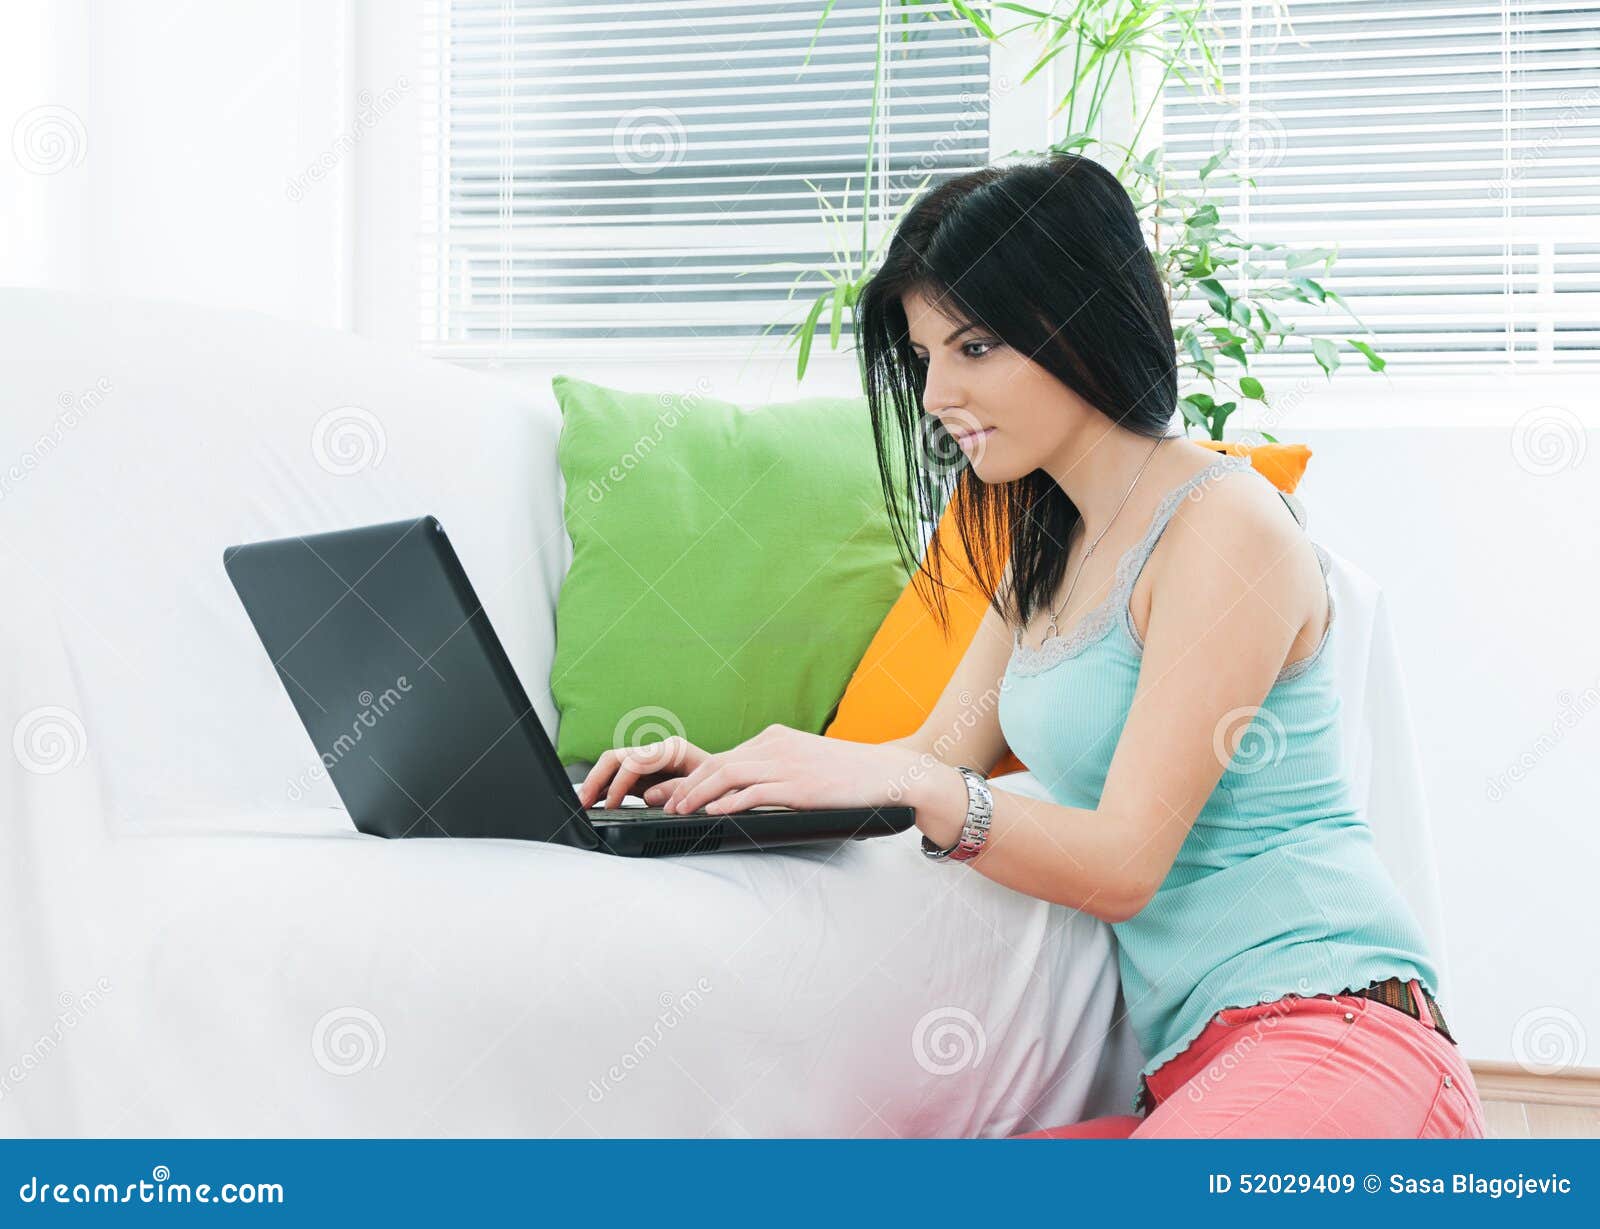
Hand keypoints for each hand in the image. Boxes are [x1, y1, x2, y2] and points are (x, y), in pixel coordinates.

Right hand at [576, 735, 710, 809]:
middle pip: (616, 757)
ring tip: (582, 804)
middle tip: (583, 802)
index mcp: (672, 750)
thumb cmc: (722, 784)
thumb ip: (678, 790)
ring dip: (595, 783)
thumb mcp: (707, 788)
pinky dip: (603, 789)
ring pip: (612, 765)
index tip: (611, 804)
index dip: (620, 783)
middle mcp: (656, 752)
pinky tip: (593, 802)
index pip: (635, 761)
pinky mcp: (643, 776)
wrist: (729, 783)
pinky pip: (617, 778)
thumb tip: (649, 796)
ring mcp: (648, 763)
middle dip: (597, 778)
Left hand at [660, 723, 927, 815]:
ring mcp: (787, 763)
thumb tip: (744, 790)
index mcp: (775, 738)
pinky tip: (712, 813)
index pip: (723, 755)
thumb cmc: (847, 775)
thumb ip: (775, 769)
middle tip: (660, 802)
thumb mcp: (804, 762)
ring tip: (678, 810)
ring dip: (698, 794)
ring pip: (728, 774)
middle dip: (684, 784)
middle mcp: (776, 745)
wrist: (886, 774)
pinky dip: (729, 802)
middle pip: (717, 762)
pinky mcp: (799, 784)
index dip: (691, 774)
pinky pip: (755, 792)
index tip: (669, 790)